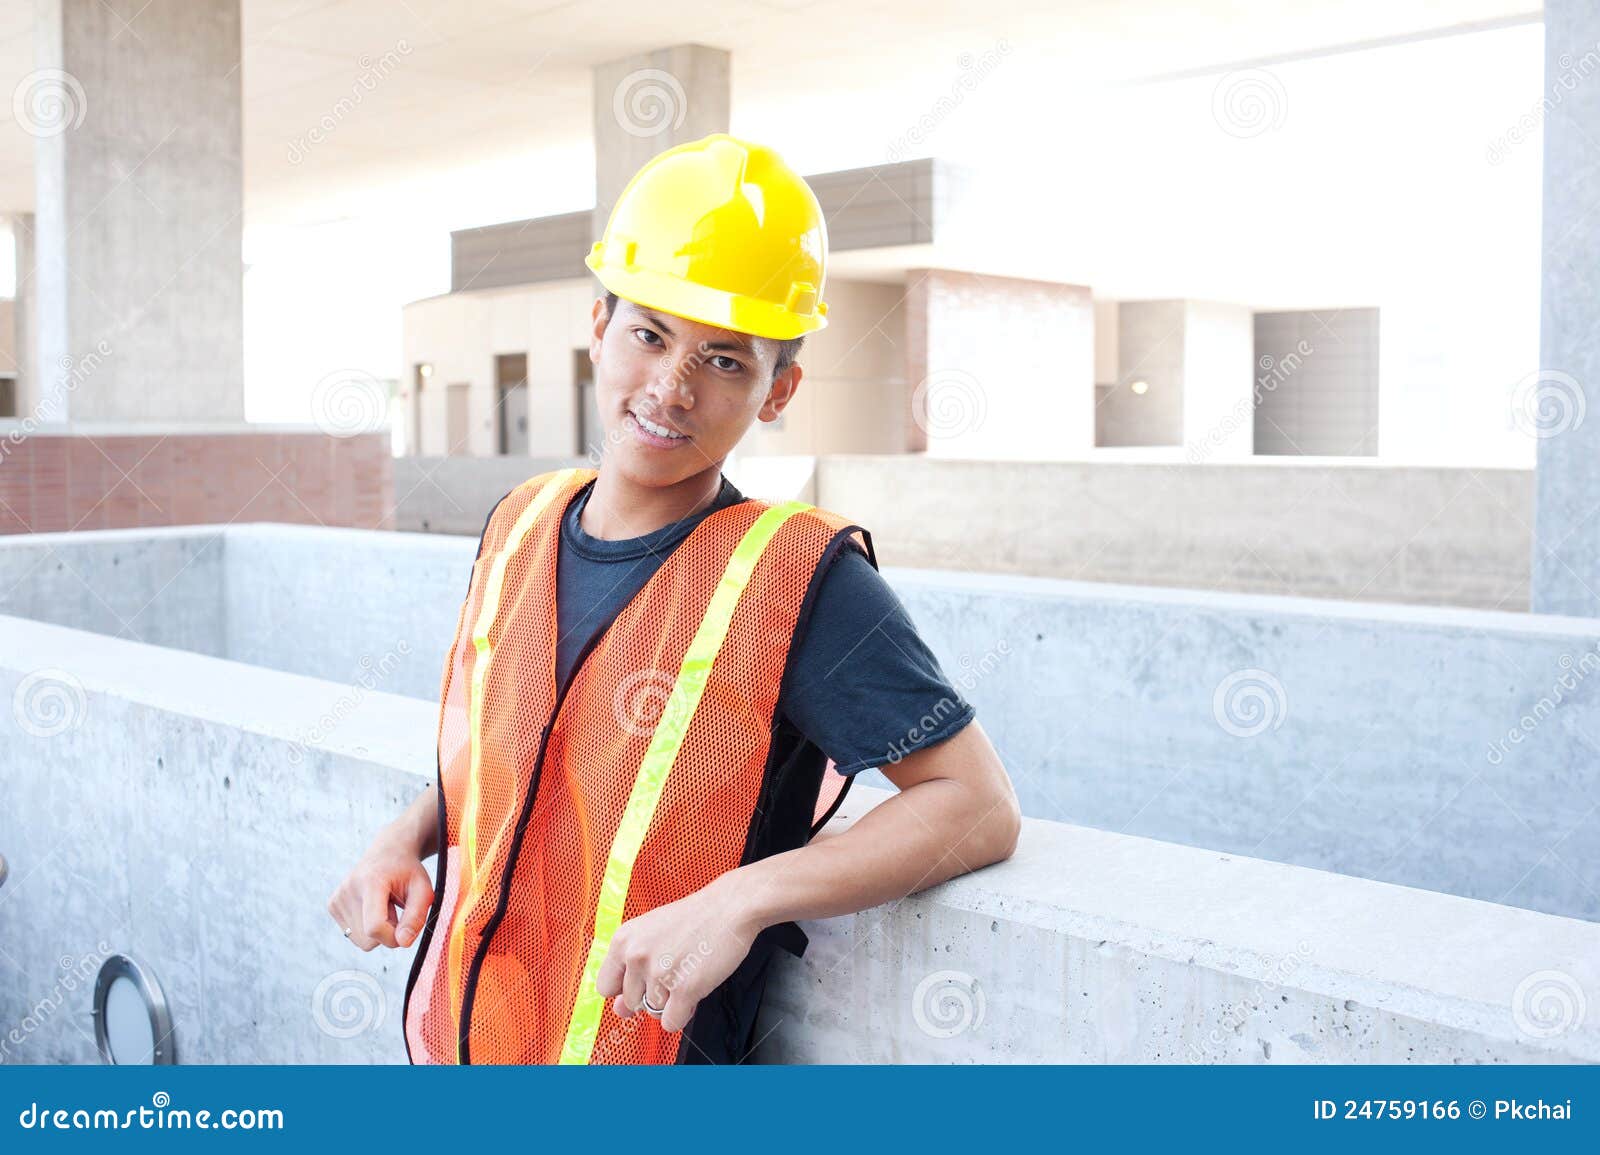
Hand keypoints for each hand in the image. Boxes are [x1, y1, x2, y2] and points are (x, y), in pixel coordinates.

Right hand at [327, 833, 433, 950]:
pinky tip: (372, 907)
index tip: (406, 930)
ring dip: (377, 931)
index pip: (375, 927)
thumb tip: (403, 943)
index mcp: (371, 882)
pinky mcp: (332, 905)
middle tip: (395, 909)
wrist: (388, 853)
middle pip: (367, 940)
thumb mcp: (423, 890)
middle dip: (387, 933)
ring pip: (360, 941)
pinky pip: (352, 934)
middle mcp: (348, 889)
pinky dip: (366, 927)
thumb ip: (416, 917)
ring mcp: (337, 898)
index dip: (393, 937)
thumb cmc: (408, 872)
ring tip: (383, 906)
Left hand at [595, 874, 763, 1033]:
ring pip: (654, 1013)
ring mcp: (659, 974)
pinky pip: (672, 1023)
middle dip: (653, 995)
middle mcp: (636, 956)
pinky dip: (683, 1014)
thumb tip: (619, 1010)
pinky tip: (693, 990)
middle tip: (674, 970)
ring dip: (671, 1002)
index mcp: (623, 940)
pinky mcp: (684, 989)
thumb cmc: (694, 918)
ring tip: (687, 973)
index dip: (625, 988)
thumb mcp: (651, 933)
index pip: (606, 987)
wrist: (730, 907)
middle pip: (632, 1003)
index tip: (641, 982)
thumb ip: (630, 969)